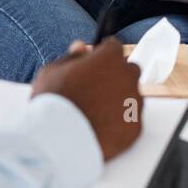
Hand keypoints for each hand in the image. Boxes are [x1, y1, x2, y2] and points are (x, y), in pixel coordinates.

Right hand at [32, 38, 141, 161]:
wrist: (58, 140)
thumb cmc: (53, 102)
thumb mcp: (53, 71)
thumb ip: (71, 57)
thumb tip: (80, 47)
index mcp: (109, 57)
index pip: (114, 46)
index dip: (102, 54)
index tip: (94, 62)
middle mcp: (127, 76)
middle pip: (128, 70)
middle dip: (115, 75)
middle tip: (95, 89)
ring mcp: (134, 103)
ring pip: (132, 96)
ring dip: (119, 99)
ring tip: (95, 112)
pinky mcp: (135, 127)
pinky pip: (131, 120)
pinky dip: (121, 122)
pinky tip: (102, 127)